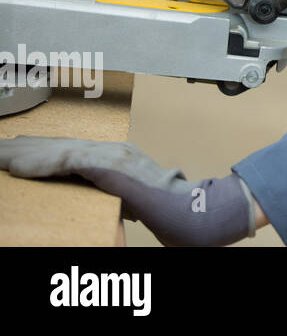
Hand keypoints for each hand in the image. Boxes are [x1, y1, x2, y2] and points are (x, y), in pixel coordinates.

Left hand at [0, 136, 257, 245]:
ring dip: (27, 155)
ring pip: (58, 150)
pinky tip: (18, 167)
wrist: (195, 212)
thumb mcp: (139, 202)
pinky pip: (65, 161)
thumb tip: (117, 207)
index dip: (47, 152)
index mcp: (122, 158)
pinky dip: (39, 164)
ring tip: (3, 157)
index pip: (75, 151)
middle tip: (4, 150)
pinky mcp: (107, 166)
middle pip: (62, 146)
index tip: (23, 154)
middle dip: (31, 149)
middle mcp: (116, 151)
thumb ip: (122, 198)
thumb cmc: (175, 212)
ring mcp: (112, 156)